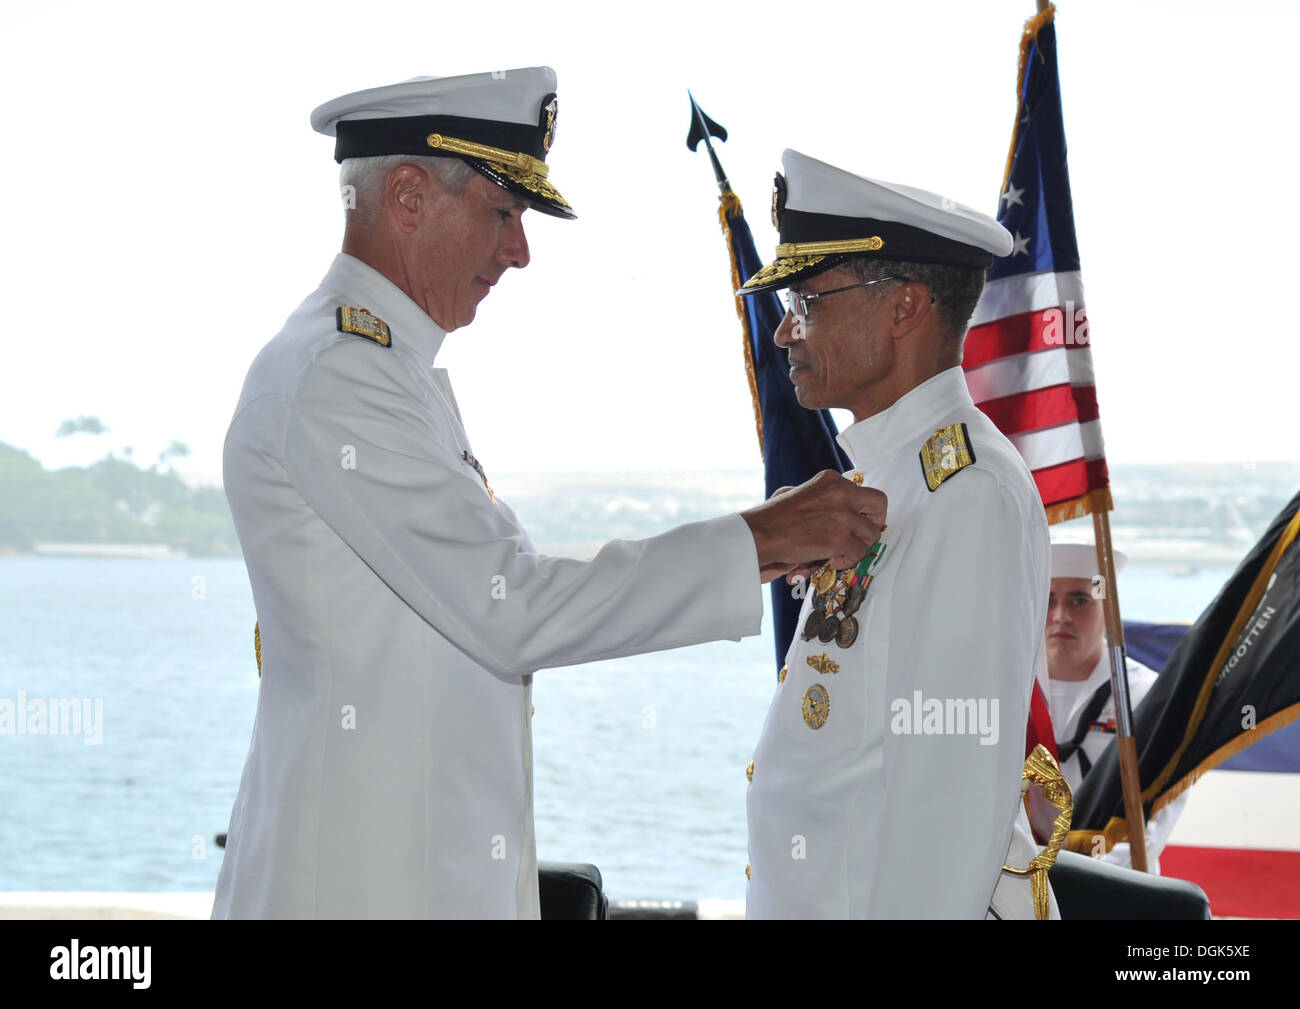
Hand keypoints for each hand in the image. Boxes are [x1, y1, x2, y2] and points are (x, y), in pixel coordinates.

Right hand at [740, 470, 886, 583]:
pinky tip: (830, 561)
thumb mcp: (798, 493)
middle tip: (861, 538)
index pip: (864, 492)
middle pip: (879, 505)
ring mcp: (843, 515)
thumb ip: (821, 498)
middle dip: (873, 524)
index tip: (858, 523)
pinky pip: (858, 553)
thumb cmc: (774, 518)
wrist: (761, 534)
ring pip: (871, 534)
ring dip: (858, 547)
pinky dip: (846, 561)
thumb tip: (837, 510)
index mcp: (831, 480)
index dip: (865, 511)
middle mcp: (841, 492)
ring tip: (839, 554)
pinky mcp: (840, 538)